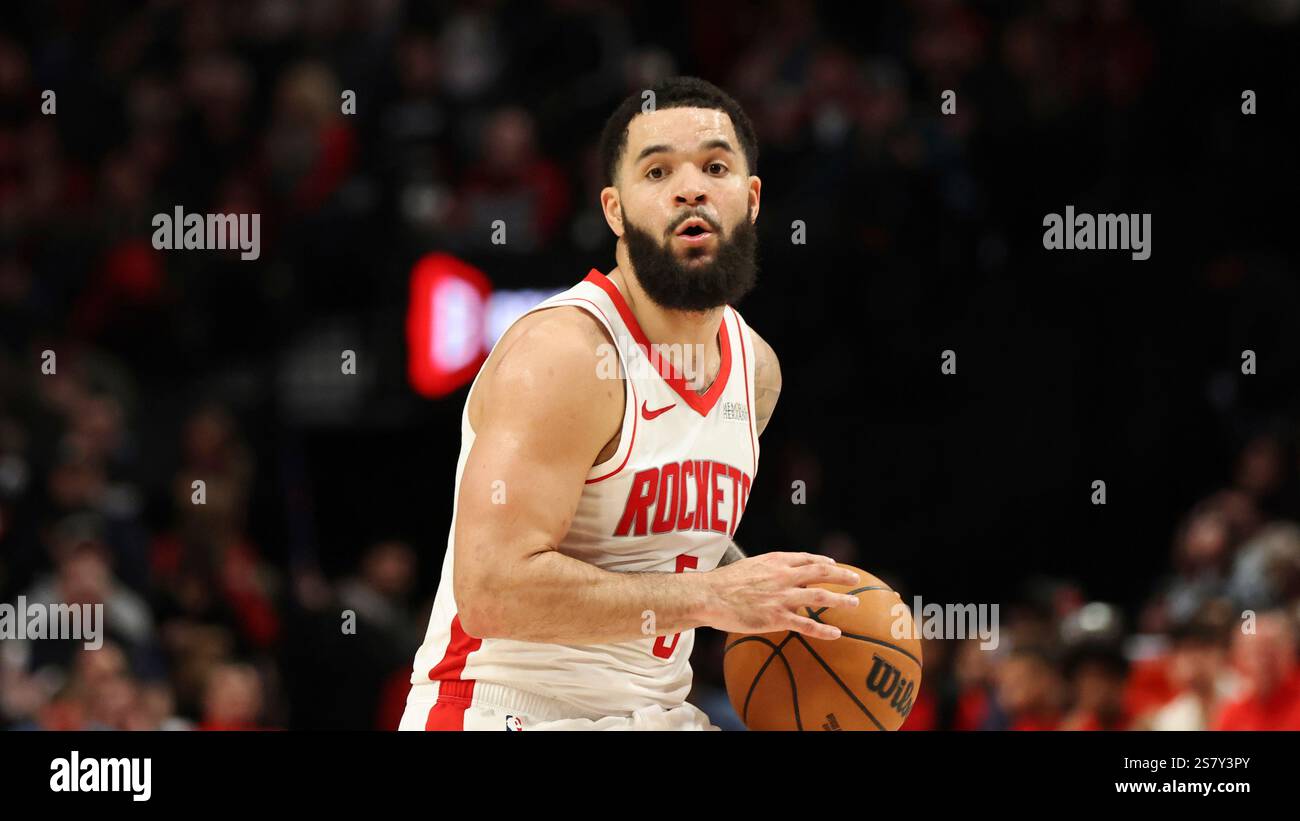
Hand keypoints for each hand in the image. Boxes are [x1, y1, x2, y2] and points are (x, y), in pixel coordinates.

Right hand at [700, 553, 860, 639]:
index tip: (832, 564)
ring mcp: (782, 597)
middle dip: (841, 575)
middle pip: (820, 572)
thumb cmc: (723, 583)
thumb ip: (765, 571)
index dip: (822, 561)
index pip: (805, 558)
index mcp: (775, 561)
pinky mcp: (777, 618)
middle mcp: (783, 576)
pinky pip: (806, 624)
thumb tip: (772, 577)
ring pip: (820, 596)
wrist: (709, 595)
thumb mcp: (748, 567)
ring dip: (840, 600)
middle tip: (855, 578)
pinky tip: (836, 633)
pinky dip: (823, 629)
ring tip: (855, 602)